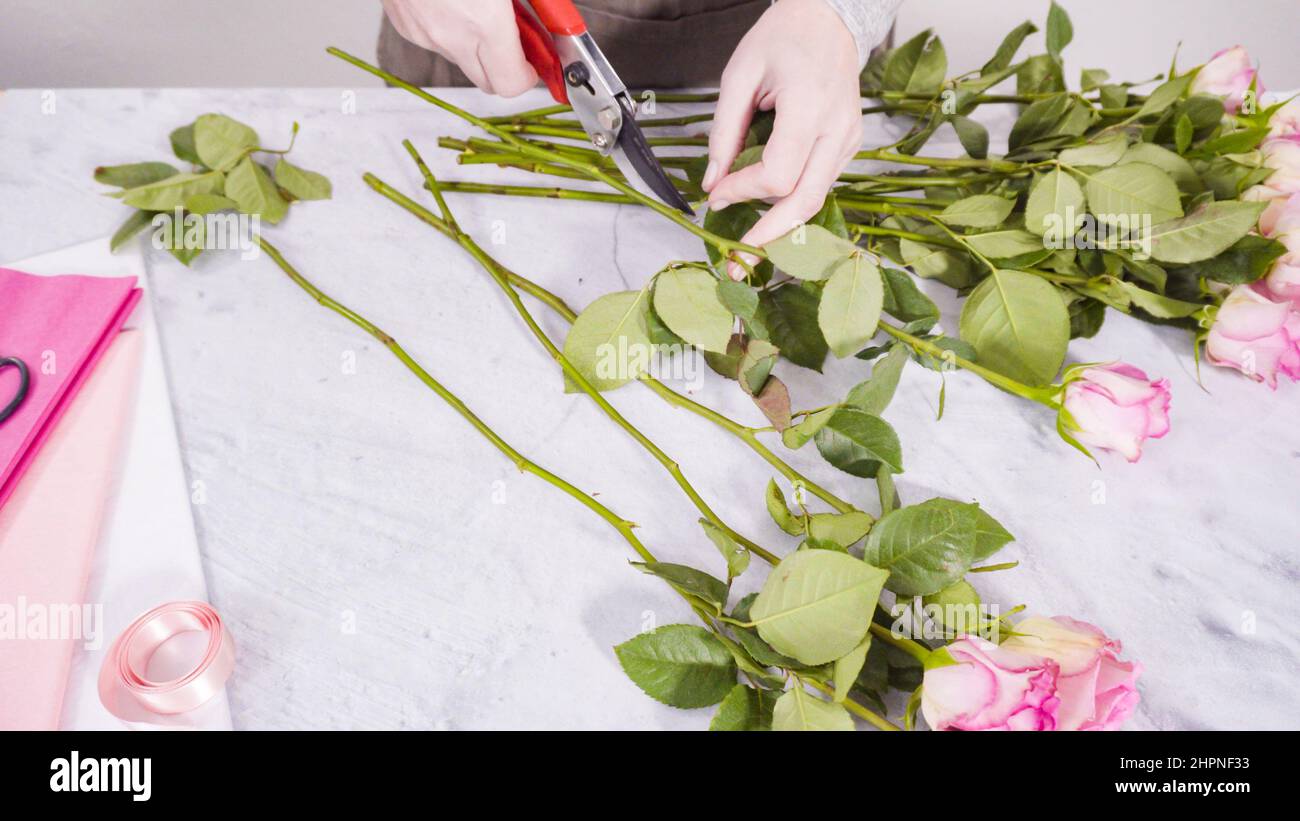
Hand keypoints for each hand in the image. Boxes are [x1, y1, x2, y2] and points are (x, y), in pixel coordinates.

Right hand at [381, 0, 537, 96]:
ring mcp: (422, 31)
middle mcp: (451, 35)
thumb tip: (554, 15)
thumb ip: (538, 0)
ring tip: (480, 5)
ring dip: (475, 43)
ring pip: (460, 58)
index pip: (511, 83)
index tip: (536, 59)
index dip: (528, 75)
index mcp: (484, 23)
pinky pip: (434, 37)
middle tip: (517, 37)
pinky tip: (453, 0)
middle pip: (487, 81)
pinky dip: (448, 26)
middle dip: (505, 66)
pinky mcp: (403, 21)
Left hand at [701, 0, 863, 278]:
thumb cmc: (784, 37)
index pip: (776, 175)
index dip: (742, 192)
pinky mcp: (851, 144)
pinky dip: (793, 198)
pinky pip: (821, 182)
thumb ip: (724, 131)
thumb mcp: (740, 74)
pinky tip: (768, 204)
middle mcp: (838, 129)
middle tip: (740, 259)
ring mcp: (850, 139)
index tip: (716, 194)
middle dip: (770, 234)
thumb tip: (712, 181)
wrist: (828, 18)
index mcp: (810, 108)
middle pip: (805, 201)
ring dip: (780, 219)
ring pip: (815, 197)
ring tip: (749, 239)